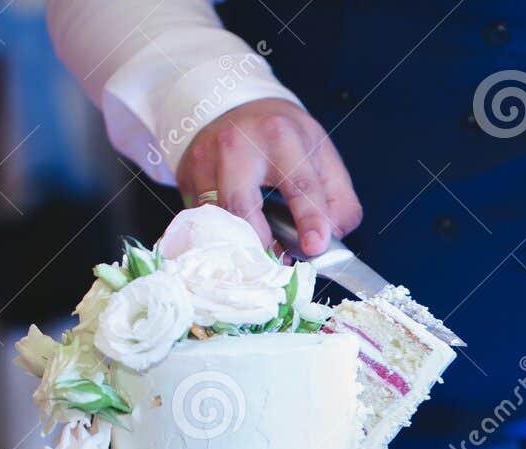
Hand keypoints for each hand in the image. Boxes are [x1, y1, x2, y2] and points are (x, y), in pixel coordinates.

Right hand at [176, 99, 361, 256]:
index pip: (299, 183)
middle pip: (240, 205)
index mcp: (280, 137)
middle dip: (260, 243)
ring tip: (261, 256)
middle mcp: (237, 145)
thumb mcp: (323, 158)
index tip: (315, 247)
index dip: (310, 218)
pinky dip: (220, 236)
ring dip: (239, 245)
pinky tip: (237, 240)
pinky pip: (201, 219)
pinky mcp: (186, 175)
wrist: (238, 106)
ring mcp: (205, 159)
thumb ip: (339, 202)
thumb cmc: (285, 139)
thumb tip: (330, 240)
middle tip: (279, 265)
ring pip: (216, 218)